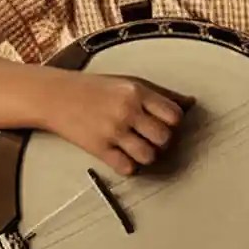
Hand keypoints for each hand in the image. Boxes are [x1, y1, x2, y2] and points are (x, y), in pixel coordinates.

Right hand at [46, 73, 194, 176]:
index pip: (174, 115)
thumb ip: (160, 93)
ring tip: (137, 148)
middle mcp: (127, 110)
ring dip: (147, 156)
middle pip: (164, 137)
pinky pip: (127, 167)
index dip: (173, 123)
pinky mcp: (98, 148)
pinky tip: (123, 156)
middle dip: (162, 141)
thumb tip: (191, 103)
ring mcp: (112, 130)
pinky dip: (129, 166)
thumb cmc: (96, 88)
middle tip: (151, 138)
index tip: (164, 123)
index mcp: (137, 91)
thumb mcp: (129, 82)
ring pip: (149, 156)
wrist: (56, 96)